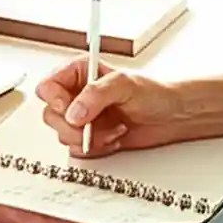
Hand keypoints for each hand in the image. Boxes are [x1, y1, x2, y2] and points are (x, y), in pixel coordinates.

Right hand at [35, 55, 186, 157]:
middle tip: (93, 124)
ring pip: (63, 135)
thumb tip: (73, 112)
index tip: (68, 109)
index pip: (49, 86)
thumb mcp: (123, 84)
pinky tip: (114, 138)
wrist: (173, 116)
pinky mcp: (91, 137)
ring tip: (113, 129)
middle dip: (73, 125)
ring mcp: (83, 118)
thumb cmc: (154, 92)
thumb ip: (94, 95)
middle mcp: (77, 95)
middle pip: (51, 115)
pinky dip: (96, 148)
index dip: (54, 99)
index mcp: (80, 73)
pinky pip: (78, 149)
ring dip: (89, 138)